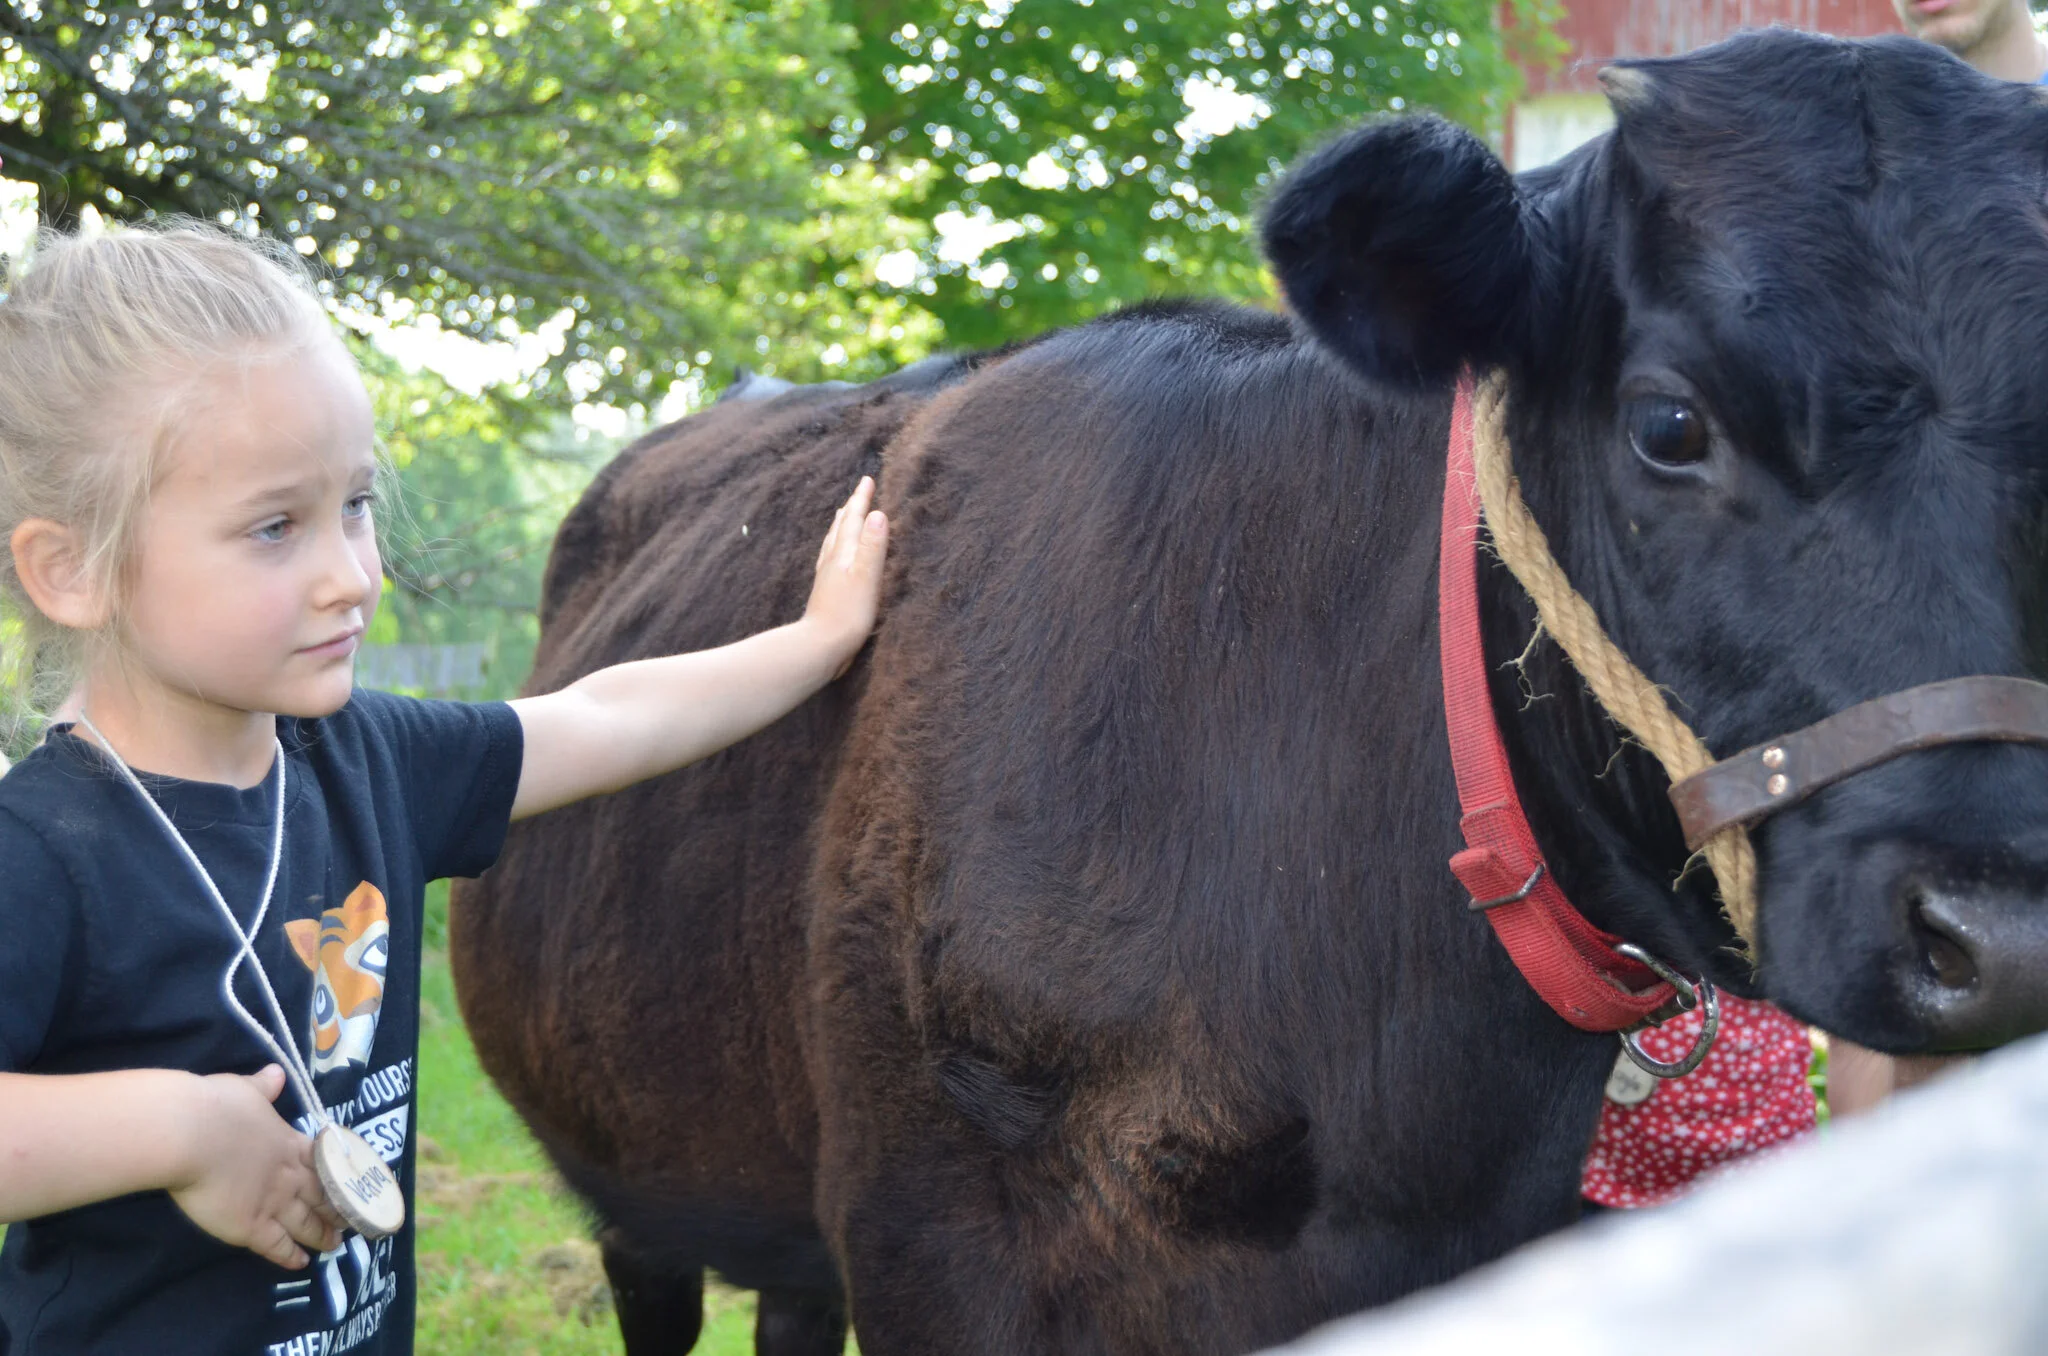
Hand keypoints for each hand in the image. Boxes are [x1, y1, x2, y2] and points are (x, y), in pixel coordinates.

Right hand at [168, 1065, 343, 1268]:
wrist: (189, 1135)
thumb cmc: (214, 1108)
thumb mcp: (244, 1090)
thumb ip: (263, 1087)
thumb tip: (275, 1074)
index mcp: (288, 1142)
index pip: (322, 1162)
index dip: (338, 1175)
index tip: (352, 1183)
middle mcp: (288, 1174)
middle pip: (321, 1195)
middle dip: (338, 1209)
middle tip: (354, 1220)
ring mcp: (273, 1202)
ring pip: (306, 1223)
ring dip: (322, 1235)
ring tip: (336, 1245)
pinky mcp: (251, 1227)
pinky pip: (277, 1245)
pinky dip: (290, 1256)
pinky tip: (301, 1264)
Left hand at [803, 476, 888, 676]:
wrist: (820, 646)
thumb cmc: (847, 614)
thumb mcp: (867, 577)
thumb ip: (873, 546)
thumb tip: (878, 514)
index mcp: (844, 554)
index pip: (854, 520)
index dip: (861, 500)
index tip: (867, 479)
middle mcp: (832, 561)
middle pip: (841, 528)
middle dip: (851, 509)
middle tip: (857, 495)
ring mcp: (827, 578)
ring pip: (833, 543)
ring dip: (841, 528)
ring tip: (843, 518)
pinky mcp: (826, 593)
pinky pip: (831, 561)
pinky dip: (835, 550)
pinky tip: (834, 559)